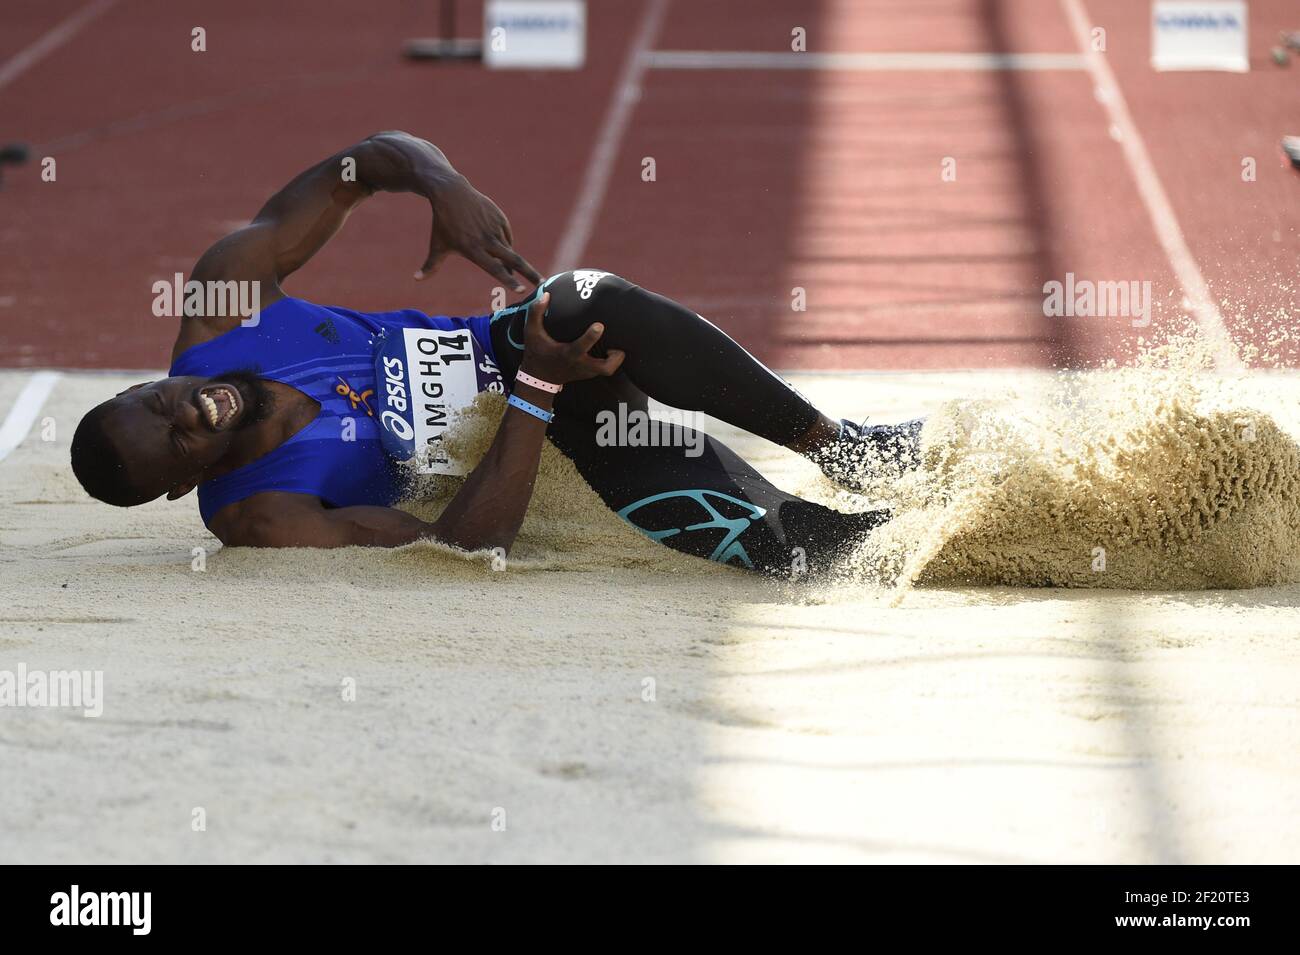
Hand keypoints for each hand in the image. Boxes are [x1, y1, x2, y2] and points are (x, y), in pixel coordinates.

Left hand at [415, 175, 542, 291]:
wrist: (449, 191)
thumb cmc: (442, 223)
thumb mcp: (437, 245)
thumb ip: (430, 265)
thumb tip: (416, 279)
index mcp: (473, 249)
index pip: (494, 269)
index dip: (508, 281)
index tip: (521, 290)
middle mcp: (487, 239)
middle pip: (513, 259)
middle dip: (529, 273)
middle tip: (542, 283)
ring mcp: (495, 227)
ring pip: (508, 248)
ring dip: (508, 258)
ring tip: (495, 257)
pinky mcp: (499, 218)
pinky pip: (506, 235)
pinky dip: (503, 242)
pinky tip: (492, 239)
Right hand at [519, 294, 625, 383]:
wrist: (539, 378)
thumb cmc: (537, 351)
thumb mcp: (531, 333)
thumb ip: (536, 312)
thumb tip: (546, 294)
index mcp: (567, 354)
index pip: (581, 347)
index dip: (591, 337)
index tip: (599, 325)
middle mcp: (579, 365)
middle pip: (605, 367)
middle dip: (616, 356)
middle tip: (618, 342)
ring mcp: (586, 372)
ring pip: (609, 369)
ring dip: (617, 357)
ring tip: (617, 342)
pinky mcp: (589, 374)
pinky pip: (606, 368)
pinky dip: (612, 358)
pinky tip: (613, 344)